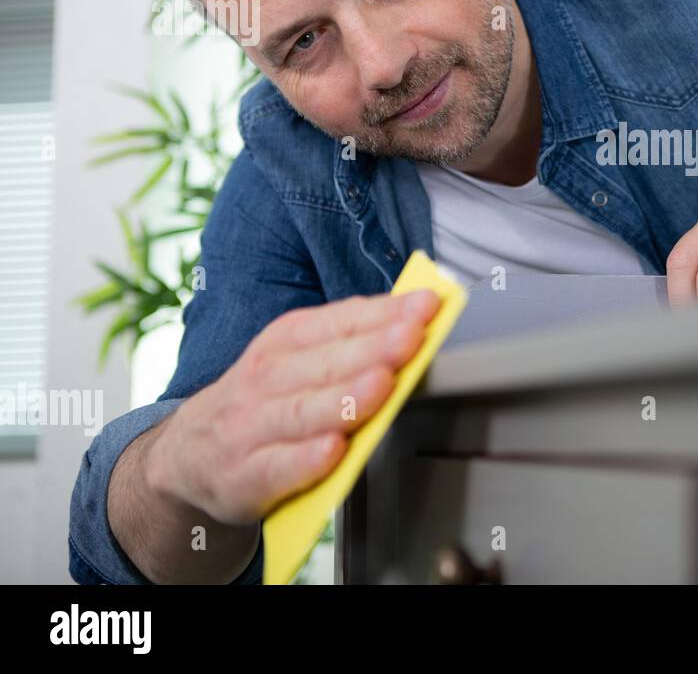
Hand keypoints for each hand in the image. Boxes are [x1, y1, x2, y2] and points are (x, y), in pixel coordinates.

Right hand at [145, 289, 439, 524]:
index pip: (337, 322)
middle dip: (372, 348)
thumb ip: (348, 343)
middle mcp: (264, 380)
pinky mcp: (243, 477)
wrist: (187, 457)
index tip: (427, 304)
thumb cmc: (261, 403)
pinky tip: (333, 451)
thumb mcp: (295, 360)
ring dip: (345, 398)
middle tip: (411, 338)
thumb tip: (413, 320)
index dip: (383, 312)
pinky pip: (277, 468)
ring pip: (302, 411)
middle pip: (325, 363)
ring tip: (381, 385)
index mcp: (283, 343)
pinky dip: (306, 460)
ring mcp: (250, 429)